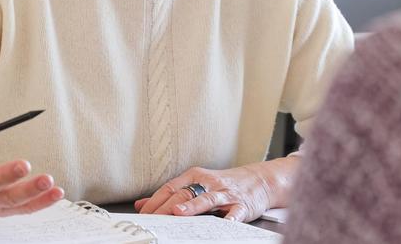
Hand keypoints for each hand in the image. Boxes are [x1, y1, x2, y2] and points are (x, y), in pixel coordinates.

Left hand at [133, 157, 297, 222]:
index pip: (170, 188)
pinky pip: (234, 212)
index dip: (155, 201)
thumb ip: (171, 194)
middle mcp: (208, 183)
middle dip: (166, 207)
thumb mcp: (197, 184)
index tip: (142, 215)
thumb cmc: (224, 184)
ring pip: (206, 199)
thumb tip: (142, 204)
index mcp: (195, 176)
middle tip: (153, 219)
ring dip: (192, 206)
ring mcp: (225, 193)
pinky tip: (222, 224)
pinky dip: (228, 218)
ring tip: (178, 213)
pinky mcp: (241, 204)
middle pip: (184, 194)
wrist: (259, 180)